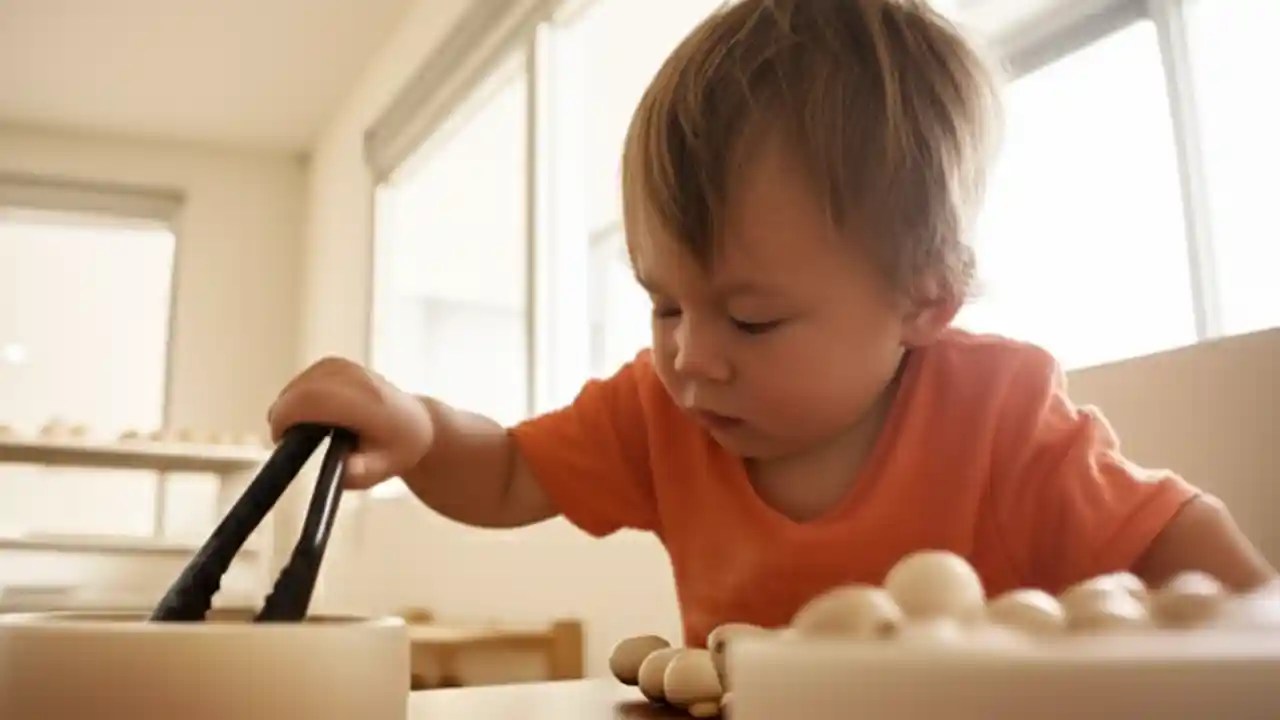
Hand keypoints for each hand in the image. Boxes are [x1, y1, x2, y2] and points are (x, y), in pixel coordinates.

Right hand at [266, 357, 433, 488]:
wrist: (417, 421)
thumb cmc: (398, 448)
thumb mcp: (383, 469)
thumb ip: (361, 472)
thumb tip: (342, 468)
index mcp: (366, 402)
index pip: (311, 399)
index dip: (286, 417)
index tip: (281, 440)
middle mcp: (355, 378)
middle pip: (298, 391)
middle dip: (283, 416)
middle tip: (289, 441)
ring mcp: (345, 366)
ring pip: (297, 385)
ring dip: (291, 408)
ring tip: (305, 431)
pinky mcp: (337, 363)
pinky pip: (303, 380)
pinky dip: (298, 397)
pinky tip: (312, 414)